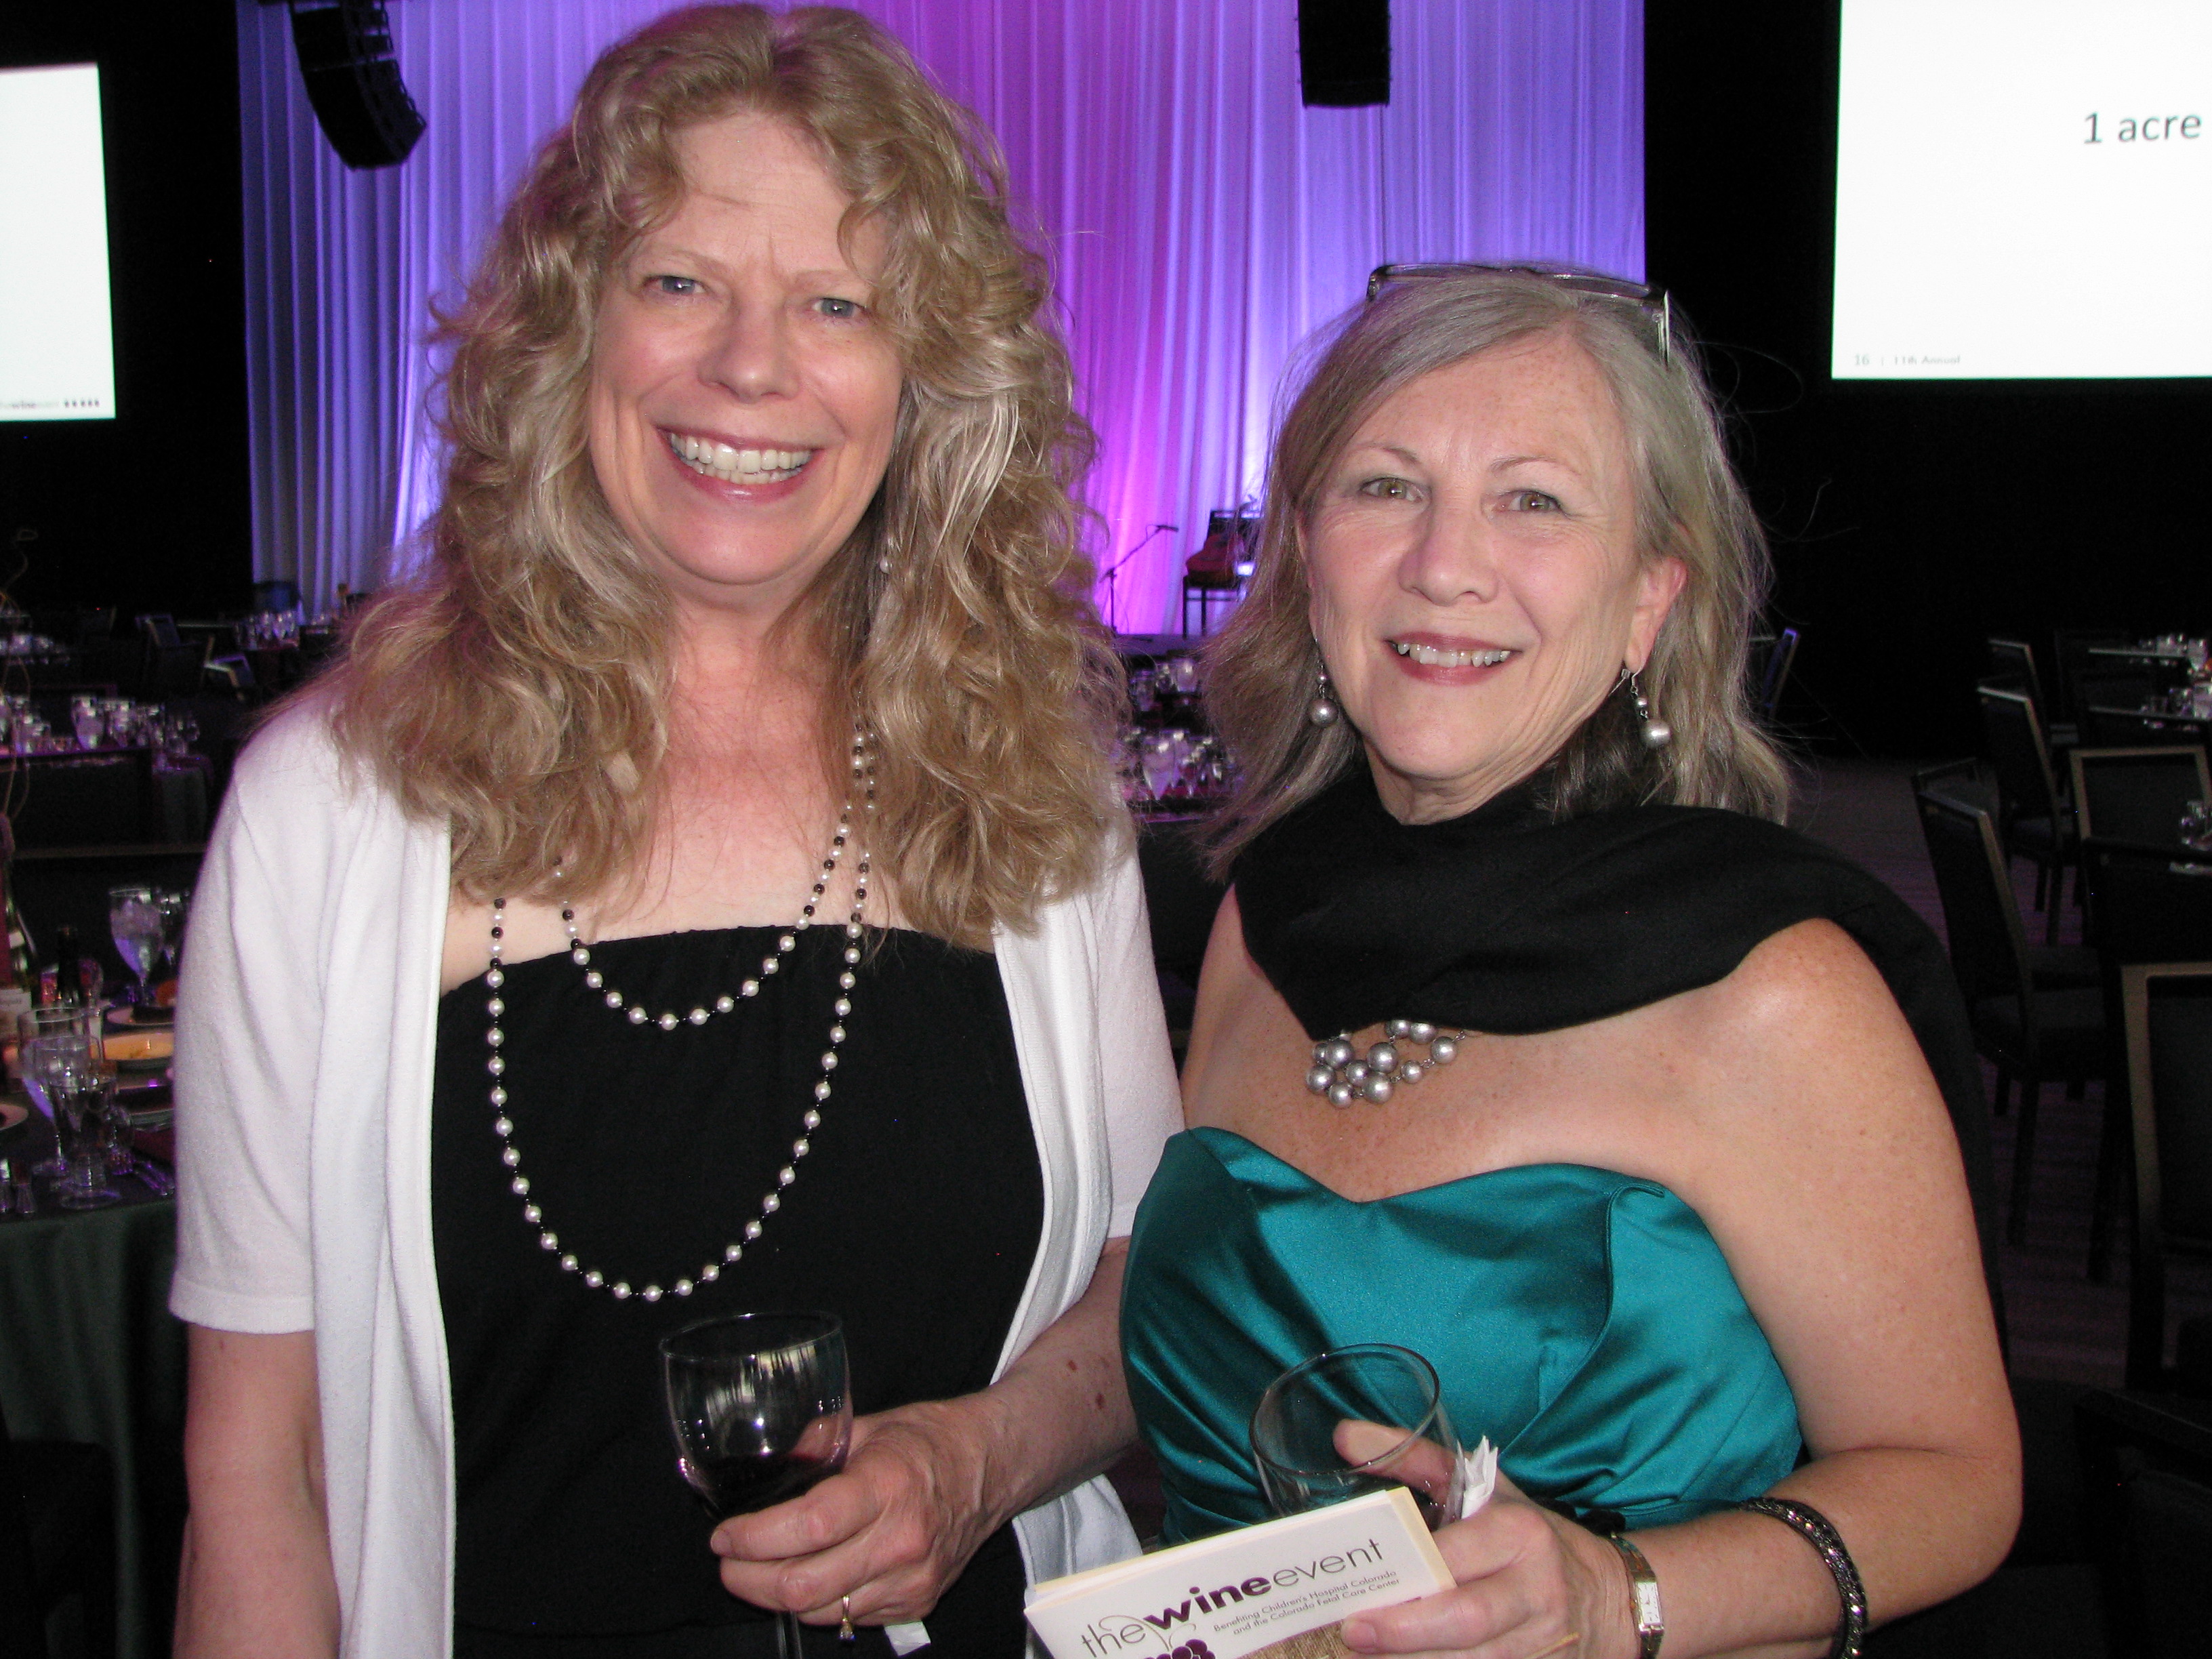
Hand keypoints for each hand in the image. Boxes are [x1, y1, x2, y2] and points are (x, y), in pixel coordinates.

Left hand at [710, 1398, 1003, 1626]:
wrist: (993, 1467)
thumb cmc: (931, 1441)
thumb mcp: (873, 1425)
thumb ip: (818, 1442)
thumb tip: (771, 1461)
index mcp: (887, 1486)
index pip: (807, 1527)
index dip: (754, 1538)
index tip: (724, 1535)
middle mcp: (901, 1540)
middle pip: (804, 1584)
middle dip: (748, 1578)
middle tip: (727, 1561)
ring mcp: (911, 1579)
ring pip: (821, 1611)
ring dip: (776, 1597)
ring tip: (756, 1572)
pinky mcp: (917, 1603)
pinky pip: (849, 1618)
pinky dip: (818, 1603)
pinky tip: (806, 1577)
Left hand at [1337, 1471, 1634, 1658]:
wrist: (1607, 1598)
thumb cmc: (1527, 1536)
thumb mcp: (1482, 1488)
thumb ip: (1413, 1460)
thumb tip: (1346, 1437)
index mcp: (1520, 1534)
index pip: (1458, 1556)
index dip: (1410, 1574)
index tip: (1363, 1583)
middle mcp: (1535, 1589)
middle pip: (1467, 1618)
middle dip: (1406, 1631)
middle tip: (1354, 1632)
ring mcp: (1540, 1641)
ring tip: (1367, 1653)